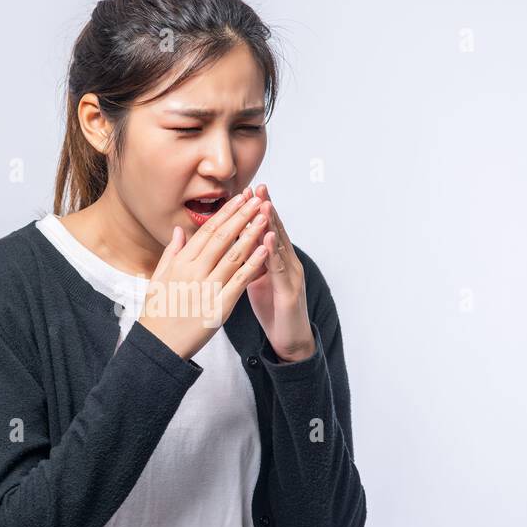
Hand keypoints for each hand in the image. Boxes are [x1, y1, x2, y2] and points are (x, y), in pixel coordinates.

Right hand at [138, 189, 269, 358]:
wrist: (159, 345)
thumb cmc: (158, 313)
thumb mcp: (159, 278)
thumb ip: (171, 252)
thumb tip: (179, 230)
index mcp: (180, 263)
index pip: (206, 231)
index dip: (225, 213)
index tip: (239, 198)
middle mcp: (193, 272)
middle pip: (222, 238)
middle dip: (242, 216)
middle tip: (257, 199)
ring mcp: (207, 288)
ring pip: (234, 255)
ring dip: (251, 234)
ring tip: (265, 217)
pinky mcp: (219, 306)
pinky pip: (239, 281)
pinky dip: (253, 264)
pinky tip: (265, 249)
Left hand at [245, 183, 316, 361]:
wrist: (290, 340)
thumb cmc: (273, 309)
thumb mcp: (257, 280)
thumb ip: (250, 260)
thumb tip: (235, 244)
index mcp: (276, 260)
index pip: (265, 230)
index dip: (256, 210)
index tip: (246, 190)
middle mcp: (287, 263)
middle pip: (276, 231)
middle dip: (266, 208)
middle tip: (258, 187)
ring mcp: (291, 276)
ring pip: (280, 246)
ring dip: (272, 224)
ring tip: (263, 204)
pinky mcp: (290, 292)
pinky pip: (280, 270)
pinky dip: (274, 252)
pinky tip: (267, 238)